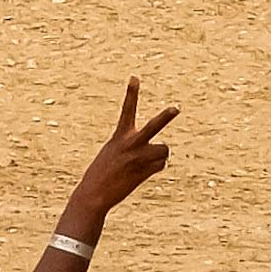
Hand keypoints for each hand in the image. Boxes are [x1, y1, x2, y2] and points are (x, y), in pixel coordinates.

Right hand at [57, 79, 177, 246]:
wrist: (94, 195)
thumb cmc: (102, 173)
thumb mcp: (113, 153)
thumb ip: (132, 147)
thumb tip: (157, 156)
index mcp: (119, 136)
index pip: (127, 110)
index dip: (131, 93)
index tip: (135, 77)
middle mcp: (130, 145)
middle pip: (153, 127)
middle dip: (165, 117)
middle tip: (176, 108)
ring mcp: (139, 159)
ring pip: (164, 150)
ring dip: (159, 155)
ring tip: (144, 163)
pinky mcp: (144, 172)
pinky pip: (161, 165)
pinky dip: (154, 168)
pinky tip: (140, 174)